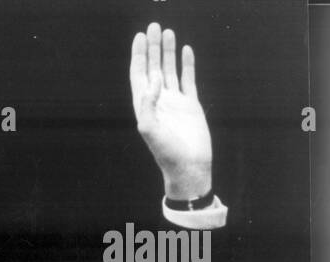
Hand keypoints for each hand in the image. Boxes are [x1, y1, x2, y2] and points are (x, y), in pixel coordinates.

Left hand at [129, 22, 212, 199]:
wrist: (189, 167)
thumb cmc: (166, 153)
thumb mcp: (150, 129)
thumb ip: (147, 103)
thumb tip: (155, 76)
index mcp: (144, 106)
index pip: (139, 74)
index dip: (139, 55)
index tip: (140, 37)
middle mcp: (158, 101)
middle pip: (153, 67)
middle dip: (152, 48)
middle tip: (153, 26)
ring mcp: (174, 102)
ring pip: (170, 70)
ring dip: (168, 52)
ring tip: (167, 32)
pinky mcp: (191, 105)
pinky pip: (188, 80)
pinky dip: (186, 65)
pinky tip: (186, 50)